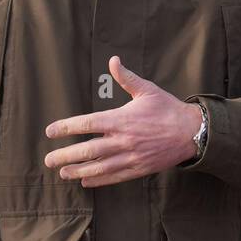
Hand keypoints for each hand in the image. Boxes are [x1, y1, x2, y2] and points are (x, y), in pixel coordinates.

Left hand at [43, 56, 202, 186]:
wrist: (192, 132)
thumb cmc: (168, 109)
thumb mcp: (147, 90)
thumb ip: (126, 78)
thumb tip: (113, 60)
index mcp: (121, 119)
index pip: (86, 124)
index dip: (66, 128)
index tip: (51, 131)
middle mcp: (122, 140)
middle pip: (87, 150)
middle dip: (65, 156)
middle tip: (48, 160)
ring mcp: (130, 157)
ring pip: (98, 167)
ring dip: (78, 171)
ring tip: (63, 173)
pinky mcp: (138, 168)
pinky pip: (114, 177)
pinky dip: (98, 180)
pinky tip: (86, 181)